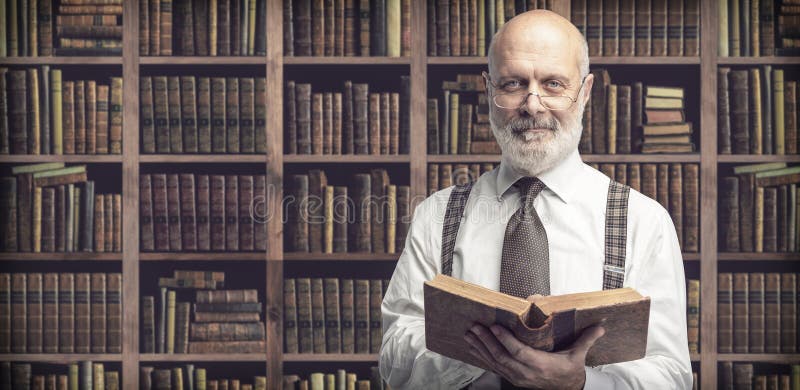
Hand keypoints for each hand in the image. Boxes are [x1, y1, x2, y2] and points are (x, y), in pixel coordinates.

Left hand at [464, 323, 605, 389]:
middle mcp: (526, 373)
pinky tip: (473, 346)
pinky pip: (494, 367)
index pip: (519, 352)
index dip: (505, 340)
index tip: (494, 327)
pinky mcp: (512, 378)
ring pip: (494, 363)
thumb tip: (600, 325)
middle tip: (474, 327)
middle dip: (486, 342)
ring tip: (468, 334)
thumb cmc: (570, 370)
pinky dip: (482, 356)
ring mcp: (517, 377)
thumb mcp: (578, 355)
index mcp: (541, 365)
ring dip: (480, 348)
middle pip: (502, 357)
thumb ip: (586, 339)